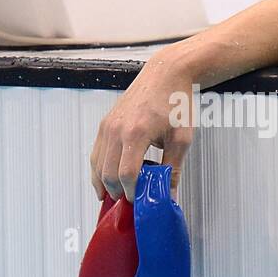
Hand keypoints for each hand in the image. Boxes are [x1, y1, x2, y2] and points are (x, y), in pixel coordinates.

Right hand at [90, 51, 194, 201]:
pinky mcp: (105, 123)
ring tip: (116, 194)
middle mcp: (116, 129)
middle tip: (128, 202)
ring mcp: (108, 125)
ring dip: (104, 183)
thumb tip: (169, 194)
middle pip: (107, 173)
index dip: (131, 192)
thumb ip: (173, 169)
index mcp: (137, 132)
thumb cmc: (176, 102)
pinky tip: (108, 178)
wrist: (167, 74)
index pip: (126, 174)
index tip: (138, 201)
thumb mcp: (181, 138)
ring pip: (97, 164)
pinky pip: (96, 152)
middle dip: (116, 192)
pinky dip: (99, 169)